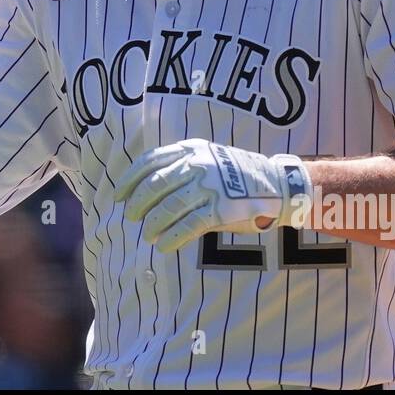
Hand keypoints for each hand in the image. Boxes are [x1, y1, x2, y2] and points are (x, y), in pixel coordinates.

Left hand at [115, 138, 313, 253]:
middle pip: (154, 186)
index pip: (149, 162)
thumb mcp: (208, 155)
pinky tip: (165, 246)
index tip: (118, 195)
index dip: (129, 180)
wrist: (276, 184)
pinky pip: (188, 226)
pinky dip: (172, 238)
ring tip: (148, 235)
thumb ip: (181, 164)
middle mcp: (197, 164)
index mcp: (190, 149)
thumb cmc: (237, 174)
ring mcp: (209, 186)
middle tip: (130, 217)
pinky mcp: (221, 209)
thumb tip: (146, 188)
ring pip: (168, 208)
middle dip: (137, 204)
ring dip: (152, 224)